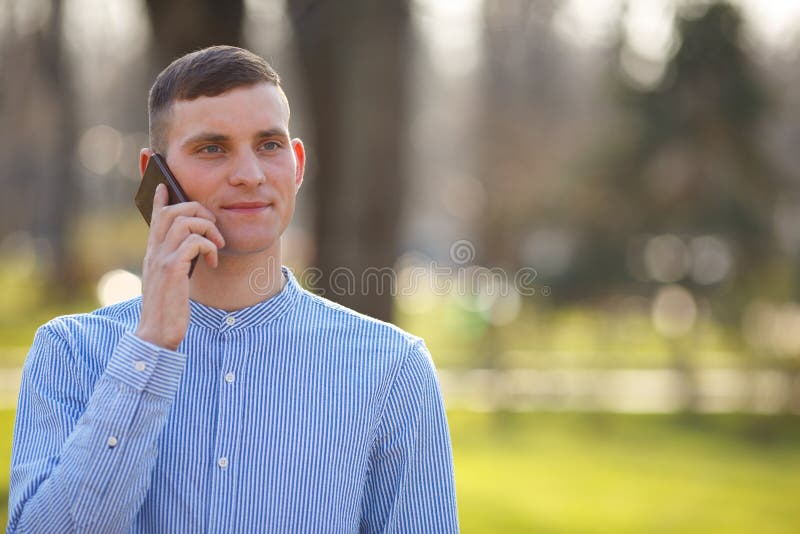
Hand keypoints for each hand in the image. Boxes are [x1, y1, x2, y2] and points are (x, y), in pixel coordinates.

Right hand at [135, 183, 224, 349]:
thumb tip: (192, 248)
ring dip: (207, 229)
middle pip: (171, 212)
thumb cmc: (168, 309)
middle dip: (197, 210)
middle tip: (213, 226)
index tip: (165, 184)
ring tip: (217, 246)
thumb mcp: (170, 280)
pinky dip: (209, 247)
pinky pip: (194, 242)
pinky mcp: (171, 270)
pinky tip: (213, 263)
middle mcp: (153, 252)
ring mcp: (161, 259)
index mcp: (153, 253)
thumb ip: (176, 261)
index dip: (160, 198)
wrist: (157, 334)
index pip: (154, 217)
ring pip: (184, 222)